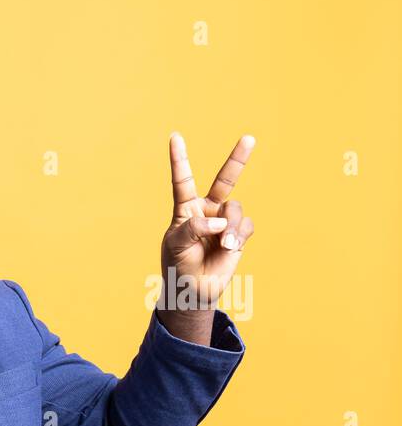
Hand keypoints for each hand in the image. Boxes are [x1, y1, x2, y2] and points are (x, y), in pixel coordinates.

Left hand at [159, 133, 255, 317]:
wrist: (194, 289)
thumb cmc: (178, 264)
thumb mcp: (177, 244)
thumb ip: (195, 227)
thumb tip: (220, 221)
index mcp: (186, 208)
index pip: (183, 180)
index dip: (180, 159)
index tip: (175, 136)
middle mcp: (208, 210)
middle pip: (225, 179)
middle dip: (238, 159)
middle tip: (249, 138)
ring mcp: (225, 221)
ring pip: (236, 209)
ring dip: (231, 227)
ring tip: (223, 245)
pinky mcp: (238, 234)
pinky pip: (245, 226)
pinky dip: (238, 236)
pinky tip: (229, 248)